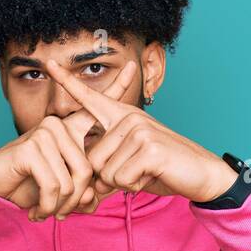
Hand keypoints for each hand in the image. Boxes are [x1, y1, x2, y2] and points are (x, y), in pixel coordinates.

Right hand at [0, 60, 139, 220]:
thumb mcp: (62, 190)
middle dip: (76, 201)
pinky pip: (54, 186)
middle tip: (63, 215)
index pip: (95, 110)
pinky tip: (38, 212)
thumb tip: (90, 200)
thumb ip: (82, 193)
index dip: (116, 89)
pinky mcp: (31, 148)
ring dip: (60, 207)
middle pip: (87, 171)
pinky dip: (48, 206)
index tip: (132, 67)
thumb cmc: (30, 186)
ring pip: (71, 182)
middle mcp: (57, 126)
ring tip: (48, 213)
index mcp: (69, 130)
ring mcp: (44, 133)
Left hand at [42, 57, 238, 204]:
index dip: (67, 82)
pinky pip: (121, 179)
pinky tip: (151, 174)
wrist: (202, 174)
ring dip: (124, 183)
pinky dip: (134, 185)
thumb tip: (89, 187)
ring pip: (105, 172)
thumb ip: (106, 171)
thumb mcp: (129, 166)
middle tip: (136, 171)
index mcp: (122, 116)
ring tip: (145, 171)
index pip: (90, 98)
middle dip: (110, 178)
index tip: (49, 63)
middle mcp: (129, 117)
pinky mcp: (149, 147)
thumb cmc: (163, 170)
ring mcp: (139, 130)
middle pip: (92, 160)